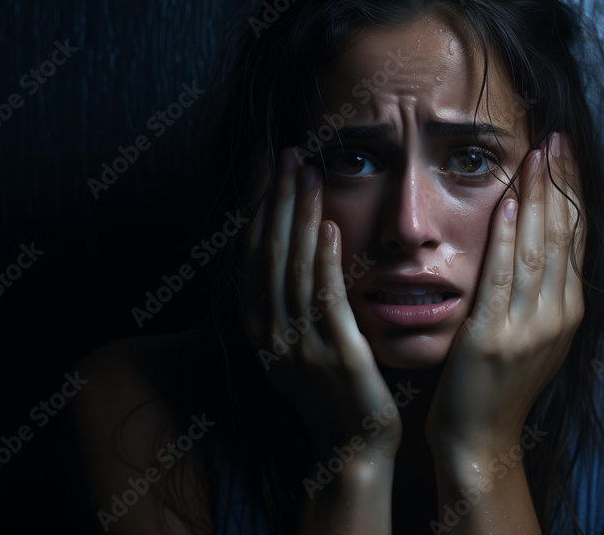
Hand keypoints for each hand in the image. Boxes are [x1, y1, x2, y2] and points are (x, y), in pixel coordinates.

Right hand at [253, 147, 401, 458]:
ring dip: (298, 216)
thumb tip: (292, 250)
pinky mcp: (336, 355)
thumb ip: (289, 301)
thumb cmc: (332, 393)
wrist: (352, 449)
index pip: (250, 254)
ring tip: (306, 173)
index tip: (266, 168)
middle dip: (276, 199)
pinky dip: (323, 260)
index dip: (257, 209)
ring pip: (291, 268)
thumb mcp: (297, 345)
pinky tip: (329, 225)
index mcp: (259, 328)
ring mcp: (299, 345)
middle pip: (266, 252)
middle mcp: (270, 333)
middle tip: (287, 154)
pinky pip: (324, 300)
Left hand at [426, 132, 584, 457]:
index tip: (566, 152)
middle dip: (561, 183)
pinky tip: (509, 205)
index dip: (573, 192)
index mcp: (568, 312)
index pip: (576, 238)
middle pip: (564, 236)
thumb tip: (540, 243)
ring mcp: (529, 328)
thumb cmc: (499, 386)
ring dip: (538, 198)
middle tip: (558, 136)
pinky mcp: (493, 338)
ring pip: (538, 250)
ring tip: (538, 155)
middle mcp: (557, 316)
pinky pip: (504, 279)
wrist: (481, 440)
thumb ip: (540, 292)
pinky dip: (508, 240)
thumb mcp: (533, 336)